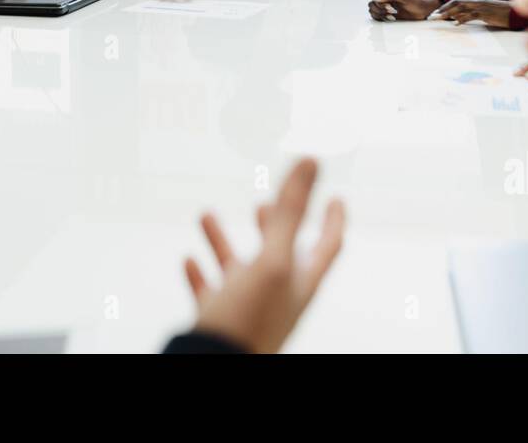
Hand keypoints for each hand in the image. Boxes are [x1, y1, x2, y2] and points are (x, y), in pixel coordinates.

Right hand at [184, 158, 344, 353]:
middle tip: (268, 201)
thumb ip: (291, 210)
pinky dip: (200, 273)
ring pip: (237, 268)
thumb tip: (313, 158)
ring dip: (223, 241)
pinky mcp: (219, 321)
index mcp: (301, 281)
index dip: (334, 219)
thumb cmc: (250, 319)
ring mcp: (247, 309)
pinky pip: (209, 293)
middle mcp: (277, 294)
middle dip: (274, 224)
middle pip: (282, 253)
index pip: (328, 244)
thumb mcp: (273, 257)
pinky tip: (188, 259)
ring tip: (207, 215)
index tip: (338, 199)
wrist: (214, 369)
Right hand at [368, 0, 437, 21]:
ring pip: (373, 11)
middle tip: (392, 12)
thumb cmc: (416, 2)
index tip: (390, 8)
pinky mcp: (388, 15)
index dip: (379, 4)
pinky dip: (382, 19)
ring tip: (392, 17)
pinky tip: (391, 19)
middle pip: (372, 5)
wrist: (424, 10)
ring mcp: (386, 7)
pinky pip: (377, 17)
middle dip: (380, 11)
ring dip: (380, 15)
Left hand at [434, 0, 511, 27]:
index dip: (446, 6)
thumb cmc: (501, 14)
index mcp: (476, 0)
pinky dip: (462, 19)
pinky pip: (471, 15)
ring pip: (461, 8)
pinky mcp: (486, 13)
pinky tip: (456, 24)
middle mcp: (476, 2)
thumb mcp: (485, 12)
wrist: (515, 13)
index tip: (437, 12)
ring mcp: (481, 7)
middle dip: (443, 9)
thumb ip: (473, 14)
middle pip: (456, 3)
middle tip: (433, 16)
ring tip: (440, 19)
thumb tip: (460, 19)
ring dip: (449, 13)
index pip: (457, 1)